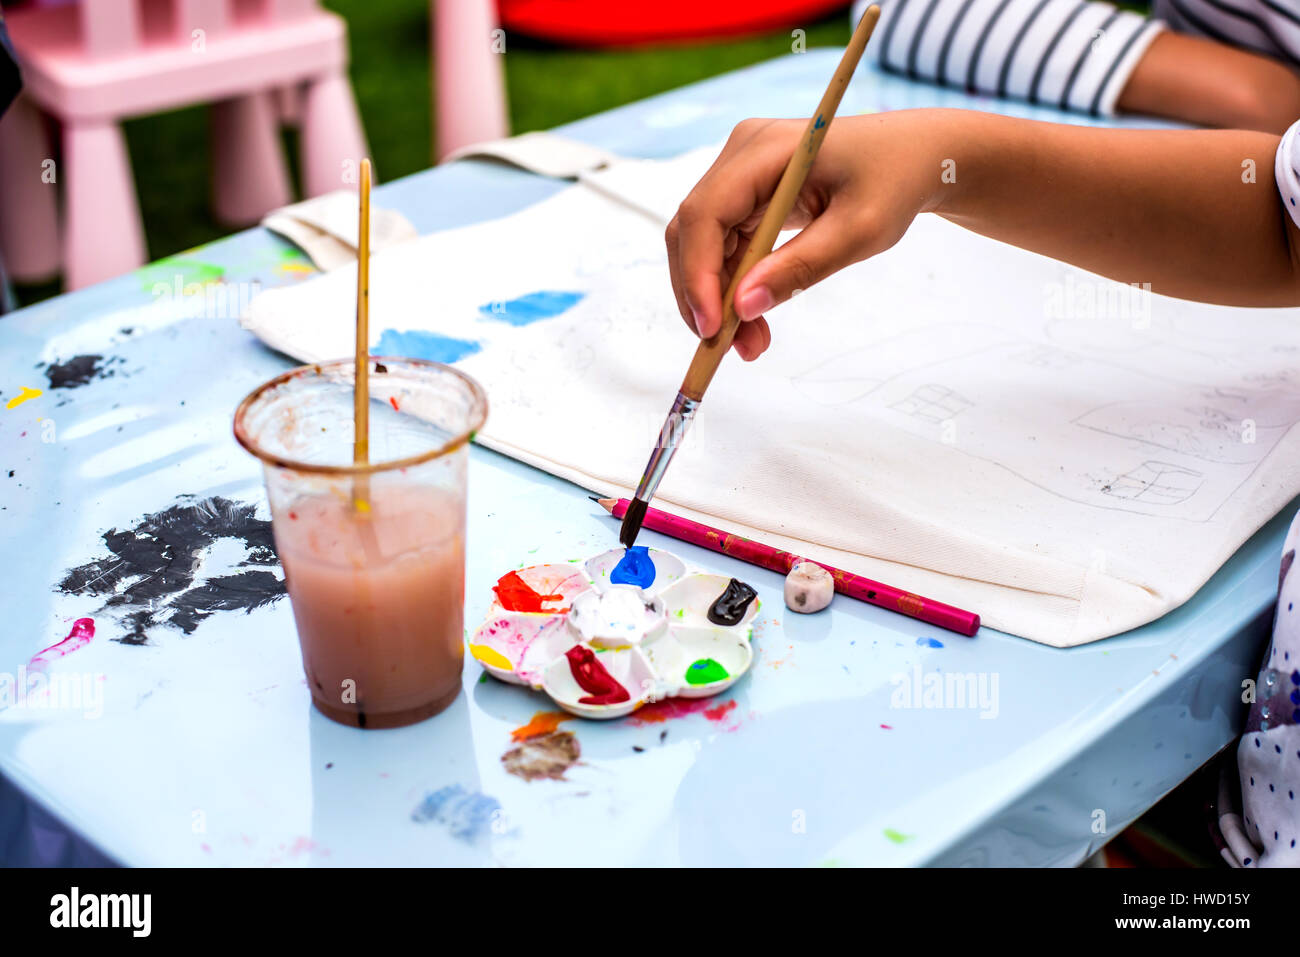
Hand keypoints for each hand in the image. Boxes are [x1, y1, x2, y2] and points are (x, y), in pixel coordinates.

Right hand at [664, 111, 951, 359]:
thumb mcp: (859, 232)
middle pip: (693, 232)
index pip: (705, 213)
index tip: (711, 328)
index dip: (698, 273)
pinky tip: (753, 321)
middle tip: (728, 349)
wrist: (914, 158)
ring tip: (750, 344)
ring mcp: (740, 177)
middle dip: (704, 295)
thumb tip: (743, 307)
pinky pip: (723, 249)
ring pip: (703, 247)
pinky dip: (733, 288)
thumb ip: (801, 268)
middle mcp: (740, 157)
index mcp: (764, 150)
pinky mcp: (747, 198)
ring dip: (718, 300)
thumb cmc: (894, 182)